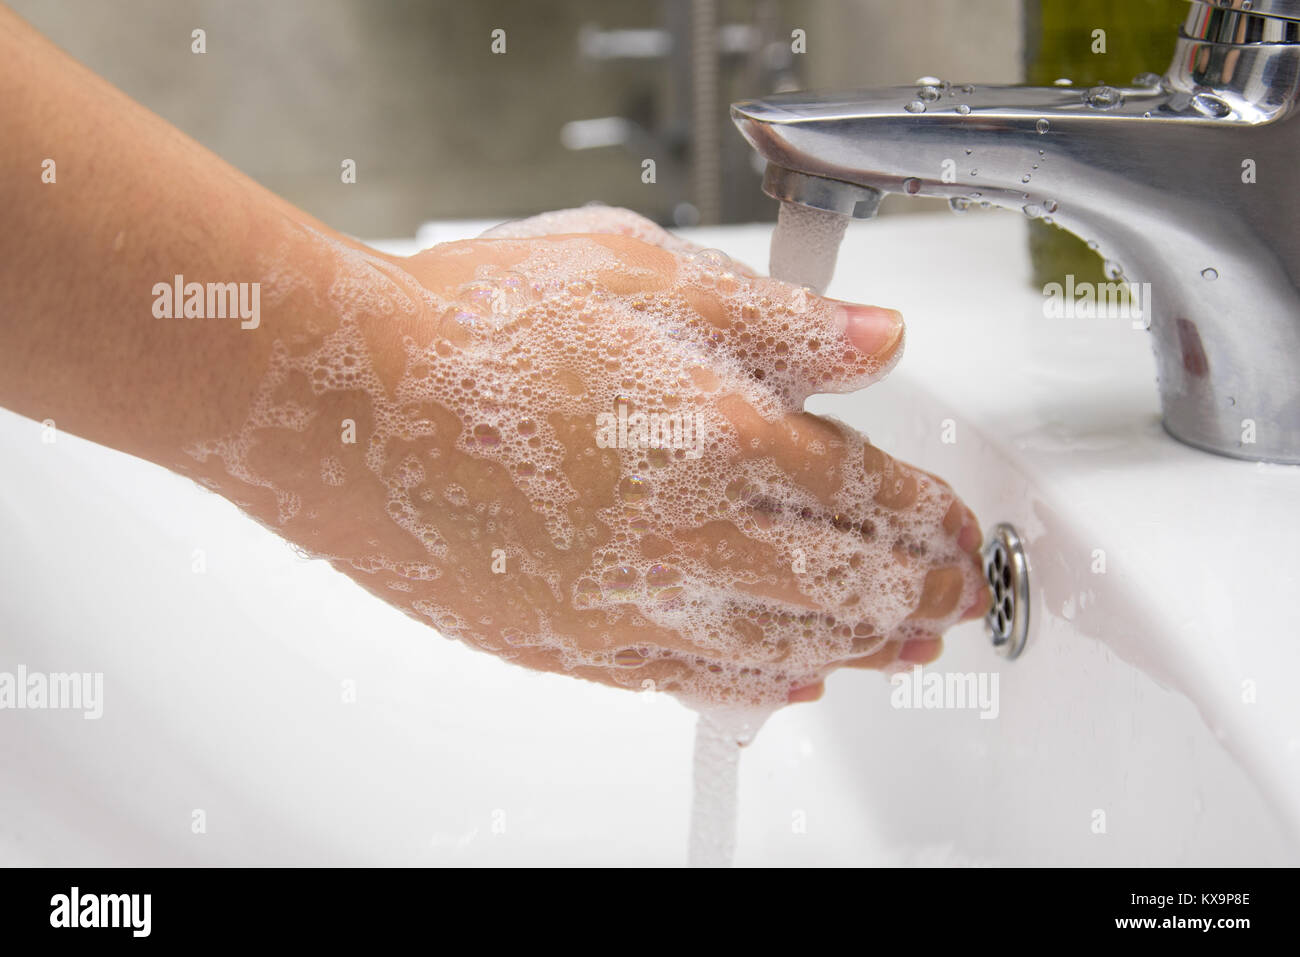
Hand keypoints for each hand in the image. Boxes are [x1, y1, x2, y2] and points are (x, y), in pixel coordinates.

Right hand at [182, 208, 988, 706]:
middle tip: (959, 599)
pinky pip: (694, 680)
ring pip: (784, 646)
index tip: (962, 528)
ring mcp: (631, 603)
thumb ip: (773, 320)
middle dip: (921, 592)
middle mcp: (690, 536)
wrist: (342, 406)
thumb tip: (872, 344)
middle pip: (844, 583)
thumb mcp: (639, 274)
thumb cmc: (470, 328)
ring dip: (862, 648)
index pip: (870, 493)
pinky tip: (788, 683)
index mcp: (724, 438)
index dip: (933, 516)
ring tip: (904, 648)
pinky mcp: (574, 644)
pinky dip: (760, 685)